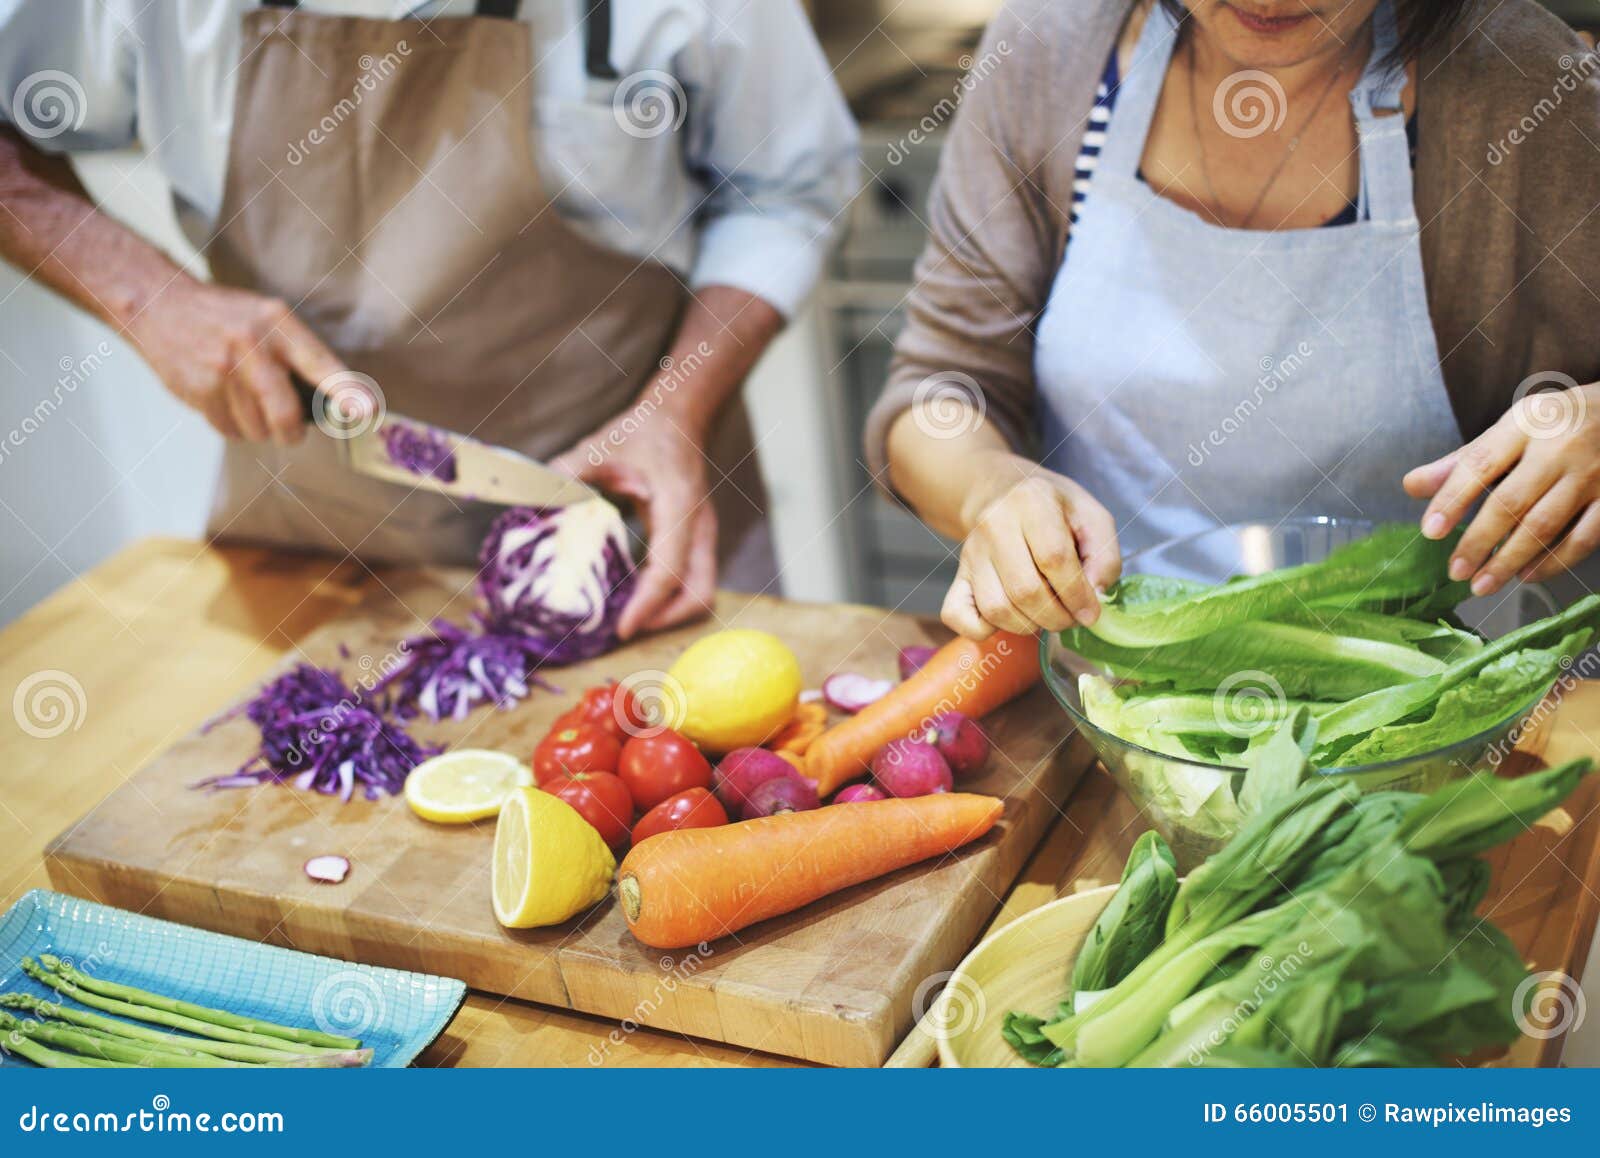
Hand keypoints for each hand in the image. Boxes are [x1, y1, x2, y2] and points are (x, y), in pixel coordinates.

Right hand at [125, 277, 345, 443]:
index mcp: (277, 324)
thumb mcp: (267, 317)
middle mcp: (251, 345)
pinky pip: (230, 431)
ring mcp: (222, 370)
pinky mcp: (199, 390)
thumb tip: (333, 403)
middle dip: (291, 432)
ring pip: (257, 429)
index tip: (367, 411)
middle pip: (285, 414)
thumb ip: (297, 353)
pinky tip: (223, 399)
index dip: (346, 391)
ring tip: (244, 398)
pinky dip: (233, 425)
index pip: (320, 363)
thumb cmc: (225, 316)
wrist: (159, 304)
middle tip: (291, 432)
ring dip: (257, 427)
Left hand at [551, 402, 717, 639]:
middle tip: (625, 629)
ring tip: (629, 620)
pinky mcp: (697, 542)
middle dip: (666, 619)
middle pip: (699, 592)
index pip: (670, 568)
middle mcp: (699, 525)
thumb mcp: (600, 446)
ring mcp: (702, 536)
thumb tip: (536, 502)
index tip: (622, 628)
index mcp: (679, 504)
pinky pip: (691, 581)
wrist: (677, 420)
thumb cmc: (640, 432)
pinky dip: (667, 598)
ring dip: (668, 613)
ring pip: (700, 592)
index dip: (648, 604)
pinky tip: (635, 598)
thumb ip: (569, 472)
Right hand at [943, 468, 1121, 639]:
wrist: (1001, 493)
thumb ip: (1104, 556)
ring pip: (997, 608)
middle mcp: (994, 525)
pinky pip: (958, 616)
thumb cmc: (1053, 508)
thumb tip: (1095, 596)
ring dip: (1029, 625)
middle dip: (1057, 617)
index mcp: (1031, 502)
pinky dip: (983, 630)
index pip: (1054, 558)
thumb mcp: (1091, 516)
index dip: (1077, 594)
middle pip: (1025, 590)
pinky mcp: (958, 575)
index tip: (1090, 612)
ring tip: (1046, 615)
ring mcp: (971, 553)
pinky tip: (1009, 619)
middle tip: (1071, 617)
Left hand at [1404, 380, 1599, 593]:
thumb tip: (1412, 486)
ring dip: (1509, 560)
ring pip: (1544, 525)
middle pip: (1511, 502)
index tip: (1431, 531)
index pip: (1480, 464)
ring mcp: (1591, 474)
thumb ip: (1462, 461)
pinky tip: (1526, 576)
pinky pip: (1583, 538)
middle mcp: (1558, 447)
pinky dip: (1553, 562)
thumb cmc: (1553, 427)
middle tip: (1455, 572)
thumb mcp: (1509, 430)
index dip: (1452, 499)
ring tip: (1482, 585)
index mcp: (1523, 425)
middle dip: (1478, 542)